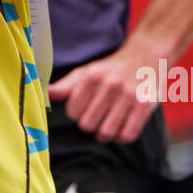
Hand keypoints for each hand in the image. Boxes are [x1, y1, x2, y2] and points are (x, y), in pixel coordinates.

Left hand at [47, 44, 161, 143]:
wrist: (145, 55)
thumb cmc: (110, 69)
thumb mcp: (86, 72)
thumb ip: (66, 86)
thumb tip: (46, 94)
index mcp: (91, 77)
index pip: (73, 112)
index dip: (76, 115)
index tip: (84, 109)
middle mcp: (109, 85)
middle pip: (87, 125)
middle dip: (90, 125)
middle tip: (97, 118)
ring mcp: (129, 95)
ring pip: (106, 133)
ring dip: (105, 134)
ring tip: (108, 125)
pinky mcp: (146, 105)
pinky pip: (128, 135)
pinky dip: (122, 137)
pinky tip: (122, 127)